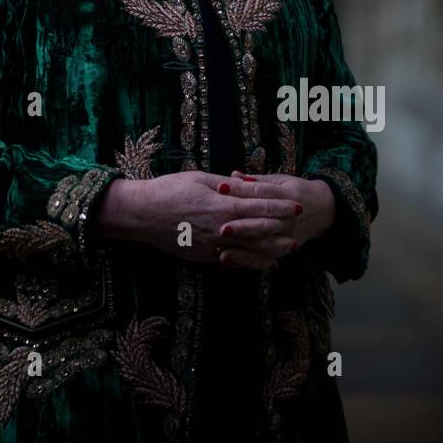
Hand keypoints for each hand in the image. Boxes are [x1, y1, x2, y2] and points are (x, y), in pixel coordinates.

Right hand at [107, 171, 303, 270]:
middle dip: (283, 229)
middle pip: (260, 232)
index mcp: (222, 206)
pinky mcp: (204, 257)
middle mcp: (221, 230)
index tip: (296, 205)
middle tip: (300, 227)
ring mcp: (213, 247)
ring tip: (290, 249)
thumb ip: (227, 185)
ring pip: (251, 252)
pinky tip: (264, 263)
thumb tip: (248, 184)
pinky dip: (252, 263)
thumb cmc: (168, 190)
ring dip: (273, 250)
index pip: (259, 207)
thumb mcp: (199, 179)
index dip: (280, 207)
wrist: (142, 215)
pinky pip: (234, 262)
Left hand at [213, 170, 335, 269]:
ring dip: (243, 249)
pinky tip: (229, 260)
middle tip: (221, 228)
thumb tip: (233, 175)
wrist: (324, 209)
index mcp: (286, 195)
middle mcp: (288, 218)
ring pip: (265, 245)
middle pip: (264, 223)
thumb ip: (257, 180)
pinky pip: (265, 258)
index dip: (240, 190)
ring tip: (221, 250)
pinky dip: (247, 261)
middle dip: (242, 226)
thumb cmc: (297, 191)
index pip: (260, 192)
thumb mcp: (281, 180)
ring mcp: (288, 236)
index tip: (220, 188)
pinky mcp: (286, 249)